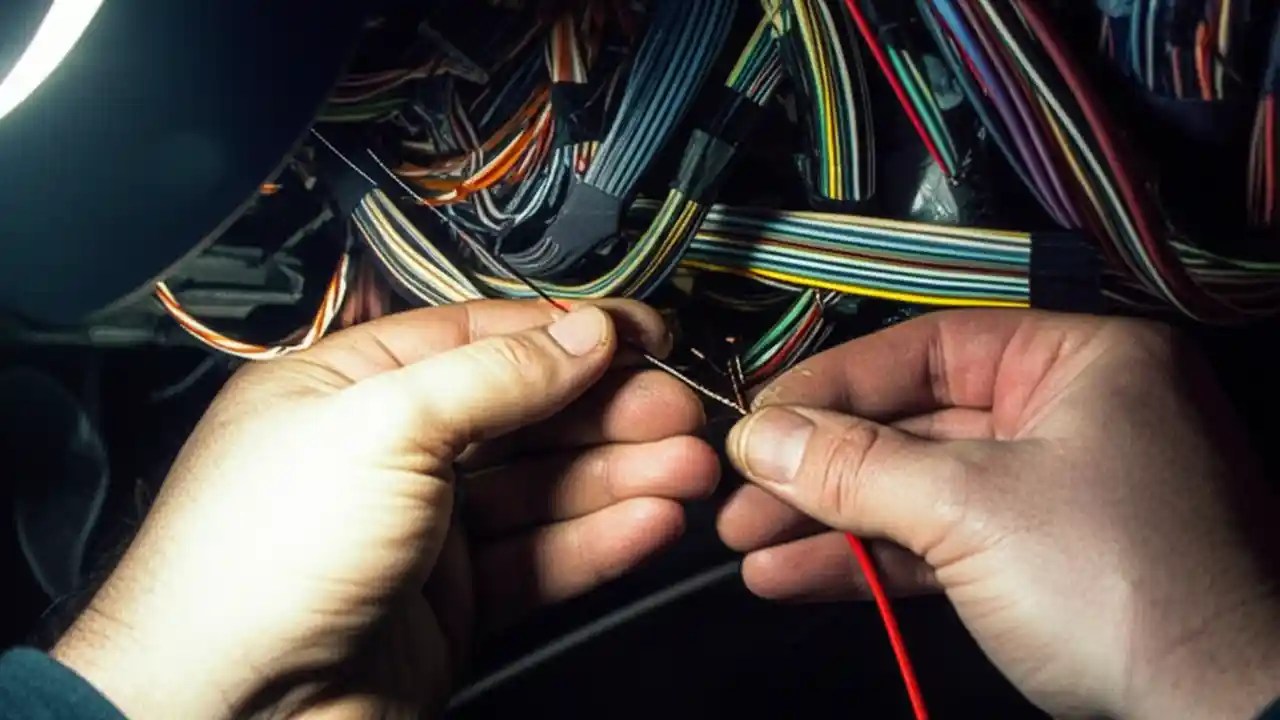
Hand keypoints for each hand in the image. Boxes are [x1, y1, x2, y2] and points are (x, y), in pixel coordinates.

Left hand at [53, 300, 718, 718]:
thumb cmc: (252, 567)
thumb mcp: (381, 428)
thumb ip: (494, 377)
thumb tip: (579, 334)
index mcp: (346, 388)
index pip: (477, 338)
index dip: (565, 334)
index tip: (641, 334)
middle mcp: (384, 454)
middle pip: (523, 415)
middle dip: (607, 409)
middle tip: (678, 407)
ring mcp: (421, 535)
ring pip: (541, 491)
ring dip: (619, 475)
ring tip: (687, 466)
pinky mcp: (452, 606)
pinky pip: (540, 560)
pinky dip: (599, 540)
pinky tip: (650, 520)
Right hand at [718, 310, 1279, 718]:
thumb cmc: (1122, 585)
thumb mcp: (970, 508)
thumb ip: (854, 467)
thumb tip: (760, 438)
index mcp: (1083, 363)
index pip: (927, 348)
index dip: (833, 382)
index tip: (759, 416)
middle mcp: (1072, 415)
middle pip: (914, 424)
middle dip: (819, 466)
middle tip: (740, 490)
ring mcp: (1058, 494)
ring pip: (919, 491)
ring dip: (830, 521)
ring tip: (751, 544)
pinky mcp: (1043, 564)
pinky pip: (941, 546)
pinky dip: (871, 561)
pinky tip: (795, 575)